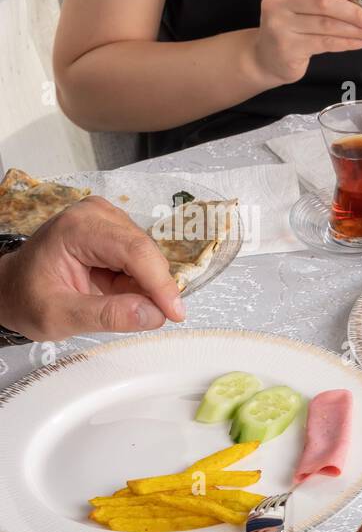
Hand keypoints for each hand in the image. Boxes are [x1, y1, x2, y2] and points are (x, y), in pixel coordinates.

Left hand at [0, 196, 184, 341]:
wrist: (13, 288)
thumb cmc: (28, 298)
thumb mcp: (60, 317)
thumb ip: (107, 316)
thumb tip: (153, 314)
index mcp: (77, 229)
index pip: (135, 252)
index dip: (161, 285)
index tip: (175, 314)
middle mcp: (95, 214)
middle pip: (146, 253)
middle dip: (149, 289)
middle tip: (132, 315)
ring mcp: (107, 218)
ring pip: (149, 257)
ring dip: (141, 285)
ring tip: (109, 298)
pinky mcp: (116, 228)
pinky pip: (144, 258)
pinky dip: (137, 280)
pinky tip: (114, 288)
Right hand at [249, 0, 361, 85]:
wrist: (268, 56)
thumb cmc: (292, 25)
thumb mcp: (305, 0)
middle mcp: (277, 1)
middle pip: (322, 2)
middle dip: (355, 12)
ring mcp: (280, 25)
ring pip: (327, 25)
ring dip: (356, 30)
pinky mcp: (288, 48)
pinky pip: (326, 43)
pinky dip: (348, 42)